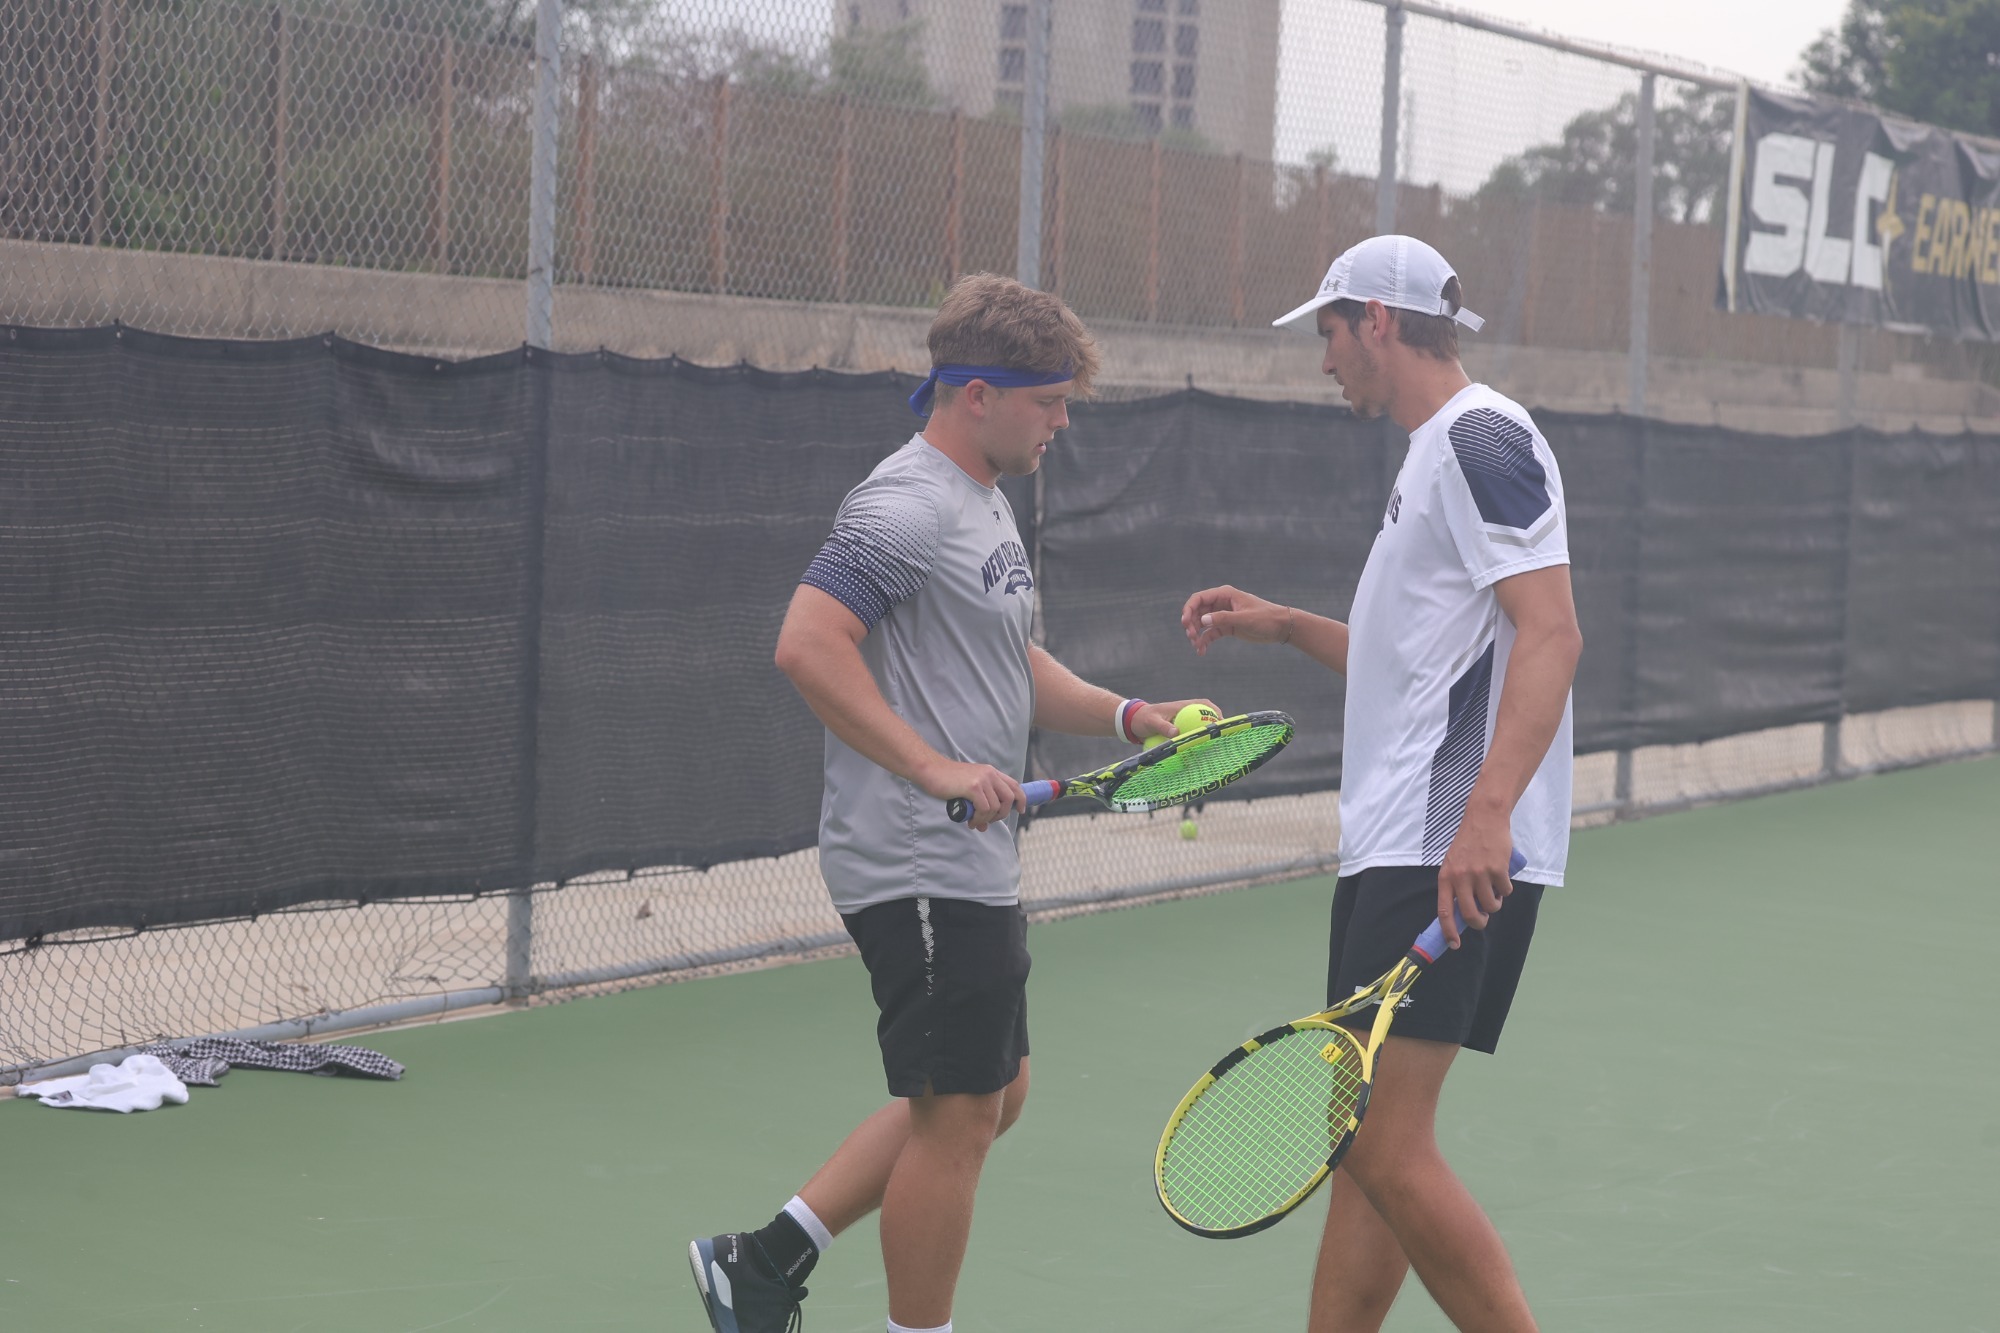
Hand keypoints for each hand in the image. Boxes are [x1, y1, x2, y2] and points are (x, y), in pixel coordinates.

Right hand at [923, 760, 1025, 832]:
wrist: (930, 770)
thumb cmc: (946, 781)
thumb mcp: (968, 790)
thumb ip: (979, 804)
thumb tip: (982, 827)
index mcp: (991, 772)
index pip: (1014, 785)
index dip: (1021, 799)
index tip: (1020, 810)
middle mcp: (990, 774)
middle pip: (1010, 798)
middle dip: (1002, 814)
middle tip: (988, 821)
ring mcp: (982, 780)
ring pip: (996, 807)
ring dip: (987, 819)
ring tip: (974, 821)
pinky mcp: (973, 787)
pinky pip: (985, 809)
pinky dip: (979, 818)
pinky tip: (971, 820)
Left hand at [1127, 698, 1218, 741]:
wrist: (1133, 722)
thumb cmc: (1142, 719)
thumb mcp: (1152, 722)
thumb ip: (1163, 727)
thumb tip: (1177, 733)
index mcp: (1181, 706)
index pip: (1203, 704)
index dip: (1214, 711)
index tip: (1220, 722)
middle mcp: (1184, 712)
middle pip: (1205, 715)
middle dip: (1215, 724)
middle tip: (1220, 737)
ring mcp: (1181, 721)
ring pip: (1198, 726)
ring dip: (1205, 734)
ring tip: (1213, 746)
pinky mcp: (1177, 730)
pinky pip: (1189, 734)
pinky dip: (1194, 740)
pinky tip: (1196, 752)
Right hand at [1182, 585, 1289, 656]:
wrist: (1281, 627)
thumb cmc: (1265, 618)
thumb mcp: (1244, 618)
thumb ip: (1223, 618)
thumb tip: (1202, 620)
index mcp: (1224, 594)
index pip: (1199, 598)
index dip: (1188, 609)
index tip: (1185, 623)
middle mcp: (1221, 603)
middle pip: (1197, 612)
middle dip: (1191, 624)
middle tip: (1192, 637)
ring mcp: (1223, 615)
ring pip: (1202, 623)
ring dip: (1196, 634)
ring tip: (1196, 647)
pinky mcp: (1227, 627)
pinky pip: (1210, 633)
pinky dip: (1204, 641)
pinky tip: (1202, 651)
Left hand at [1435, 807, 1515, 948]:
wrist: (1484, 818)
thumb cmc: (1469, 843)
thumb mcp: (1453, 863)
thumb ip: (1456, 885)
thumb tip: (1463, 914)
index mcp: (1446, 877)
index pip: (1444, 911)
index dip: (1449, 931)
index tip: (1454, 944)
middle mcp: (1461, 877)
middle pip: (1470, 914)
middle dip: (1479, 922)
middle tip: (1483, 918)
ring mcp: (1480, 874)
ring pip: (1491, 905)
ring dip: (1495, 903)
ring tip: (1493, 890)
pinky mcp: (1498, 870)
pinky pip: (1505, 892)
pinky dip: (1506, 889)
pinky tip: (1502, 877)